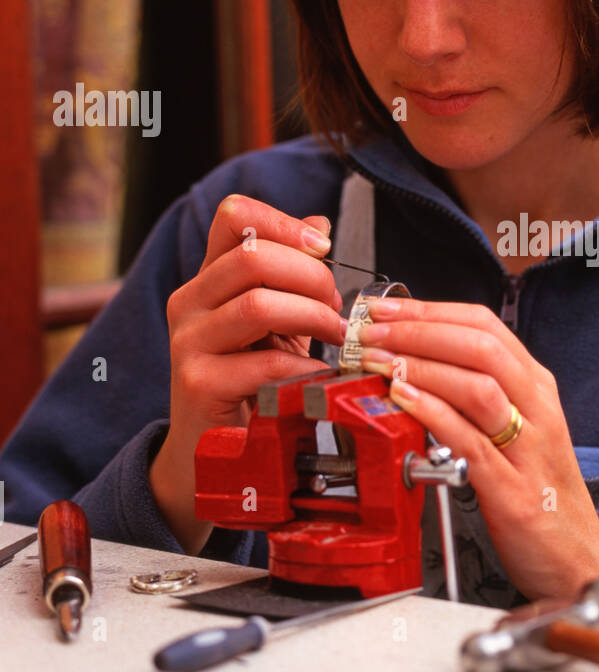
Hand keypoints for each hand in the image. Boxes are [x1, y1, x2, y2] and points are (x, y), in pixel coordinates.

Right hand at [149, 195, 344, 552]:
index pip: (233, 215)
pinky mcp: (197, 384)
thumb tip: (319, 223)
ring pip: (257, 303)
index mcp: (209, 278)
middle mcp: (189, 302)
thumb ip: (293, 275)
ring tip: (337, 338)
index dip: (283, 221)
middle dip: (312, 277)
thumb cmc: (250, 383)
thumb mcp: (276, 323)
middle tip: (338, 308)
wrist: (211, 455)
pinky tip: (321, 378)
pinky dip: (306, 369)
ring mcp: (188, 342)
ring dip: (313, 318)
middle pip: (253, 256)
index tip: (323, 247)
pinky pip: (264, 363)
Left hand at [357, 296, 598, 600]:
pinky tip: (404, 400)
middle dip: (419, 330)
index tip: (385, 307)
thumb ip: (474, 394)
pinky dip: (434, 414)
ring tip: (379, 360)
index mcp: (534, 386)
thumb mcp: (514, 428)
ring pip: (478, 386)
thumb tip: (416, 360)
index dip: (430, 310)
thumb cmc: (536, 490)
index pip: (484, 326)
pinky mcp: (513, 490)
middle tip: (373, 329)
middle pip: (481, 346)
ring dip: (421, 366)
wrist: (575, 555)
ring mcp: (528, 448)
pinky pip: (471, 440)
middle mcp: (537, 408)